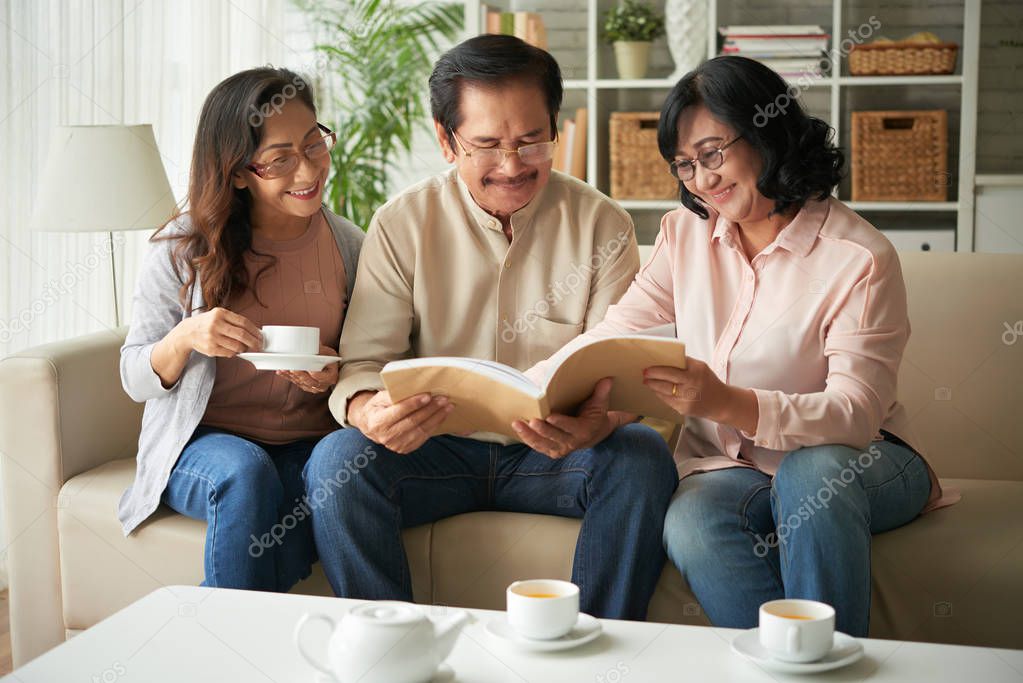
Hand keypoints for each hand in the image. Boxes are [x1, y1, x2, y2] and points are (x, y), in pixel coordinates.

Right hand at [177, 307, 262, 357]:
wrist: (187, 332)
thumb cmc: (206, 323)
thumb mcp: (218, 315)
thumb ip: (234, 321)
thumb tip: (254, 331)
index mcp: (220, 314)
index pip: (243, 322)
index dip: (255, 330)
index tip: (260, 336)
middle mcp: (216, 324)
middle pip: (242, 335)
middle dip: (254, 342)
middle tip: (259, 345)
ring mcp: (212, 337)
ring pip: (237, 346)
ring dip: (244, 348)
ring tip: (245, 348)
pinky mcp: (211, 348)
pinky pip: (229, 353)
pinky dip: (235, 353)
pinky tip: (234, 350)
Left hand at [277, 345, 338, 393]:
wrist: (325, 361)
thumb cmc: (327, 356)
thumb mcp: (327, 352)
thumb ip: (320, 350)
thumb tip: (313, 344)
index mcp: (331, 376)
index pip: (322, 377)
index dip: (316, 374)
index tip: (310, 370)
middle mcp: (323, 384)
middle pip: (309, 380)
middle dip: (299, 374)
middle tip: (292, 368)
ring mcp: (313, 387)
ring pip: (300, 382)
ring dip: (290, 375)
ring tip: (284, 368)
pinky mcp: (304, 386)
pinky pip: (294, 382)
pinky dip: (287, 376)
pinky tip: (281, 371)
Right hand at [348, 390, 453, 453]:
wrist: (372, 427)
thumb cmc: (377, 408)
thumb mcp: (379, 398)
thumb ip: (392, 395)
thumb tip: (411, 389)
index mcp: (378, 422)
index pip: (399, 411)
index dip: (414, 403)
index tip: (428, 395)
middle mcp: (386, 436)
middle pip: (413, 421)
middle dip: (431, 409)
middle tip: (443, 399)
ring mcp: (397, 445)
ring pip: (421, 430)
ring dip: (437, 417)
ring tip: (448, 406)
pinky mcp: (406, 448)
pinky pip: (424, 436)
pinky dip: (435, 425)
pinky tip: (442, 416)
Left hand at [511, 378, 635, 458]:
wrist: (595, 433)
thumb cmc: (595, 415)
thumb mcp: (600, 404)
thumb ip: (602, 392)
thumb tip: (607, 379)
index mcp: (584, 431)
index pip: (571, 427)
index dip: (561, 423)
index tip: (550, 417)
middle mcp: (572, 442)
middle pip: (554, 437)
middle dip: (542, 430)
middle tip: (531, 421)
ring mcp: (560, 448)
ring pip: (542, 444)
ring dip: (528, 435)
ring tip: (517, 424)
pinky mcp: (551, 450)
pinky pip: (537, 446)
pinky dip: (527, 438)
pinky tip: (518, 429)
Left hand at [643, 357, 757, 432]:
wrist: (721, 402)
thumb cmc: (708, 382)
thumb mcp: (700, 367)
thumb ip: (684, 363)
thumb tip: (664, 358)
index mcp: (696, 372)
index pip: (672, 369)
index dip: (657, 369)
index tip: (648, 367)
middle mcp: (691, 386)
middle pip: (666, 381)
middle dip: (652, 377)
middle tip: (644, 374)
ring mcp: (687, 399)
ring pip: (664, 392)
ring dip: (653, 387)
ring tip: (647, 382)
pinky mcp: (684, 409)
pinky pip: (667, 401)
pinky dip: (660, 395)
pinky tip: (656, 391)